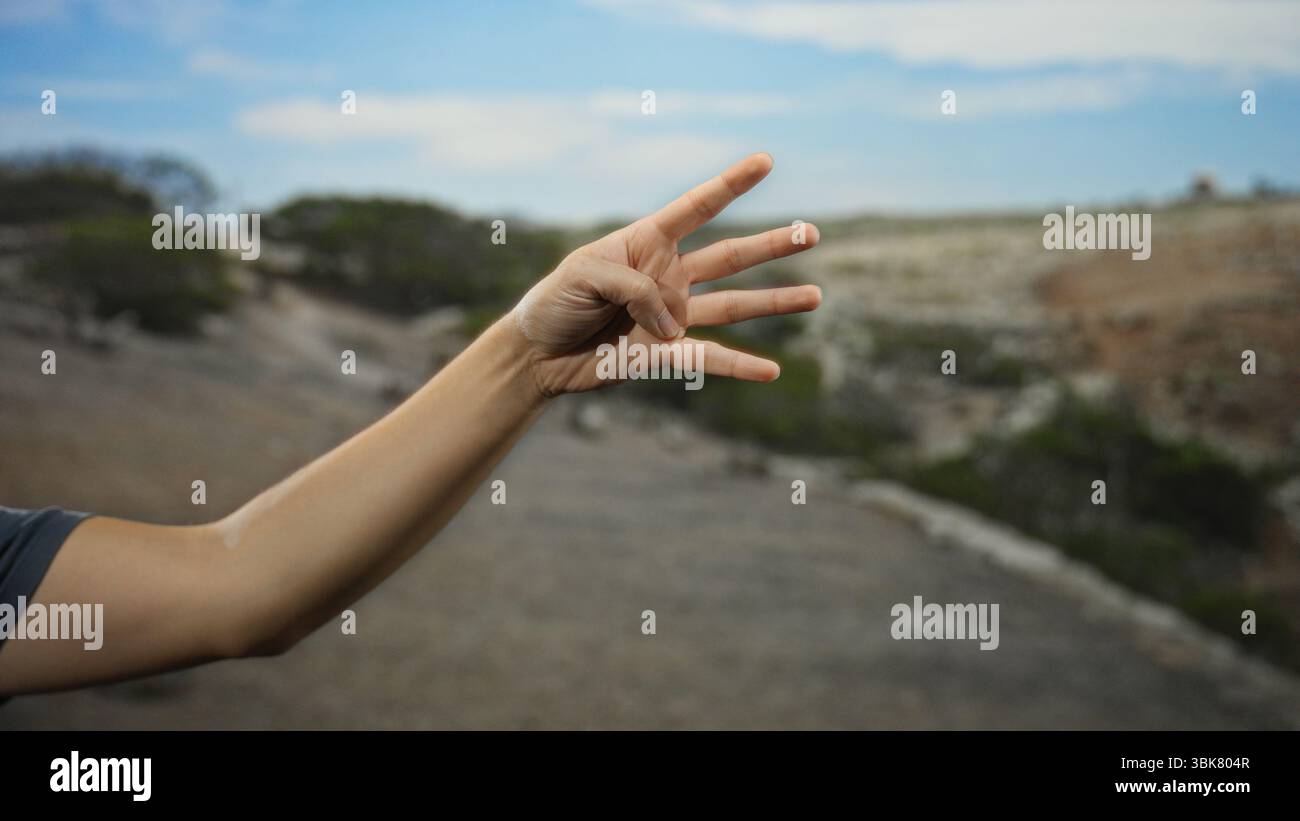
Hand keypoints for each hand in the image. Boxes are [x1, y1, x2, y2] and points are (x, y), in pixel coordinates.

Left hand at [510, 153, 822, 396]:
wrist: (536, 352)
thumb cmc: (554, 302)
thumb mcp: (583, 275)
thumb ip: (634, 288)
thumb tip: (677, 326)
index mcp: (646, 242)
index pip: (696, 208)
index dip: (730, 186)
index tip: (766, 162)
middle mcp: (668, 275)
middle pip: (730, 257)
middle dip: (771, 245)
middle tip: (812, 233)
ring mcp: (672, 316)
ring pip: (735, 306)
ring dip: (775, 301)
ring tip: (816, 296)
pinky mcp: (666, 355)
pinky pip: (710, 359)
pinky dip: (740, 366)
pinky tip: (771, 370)